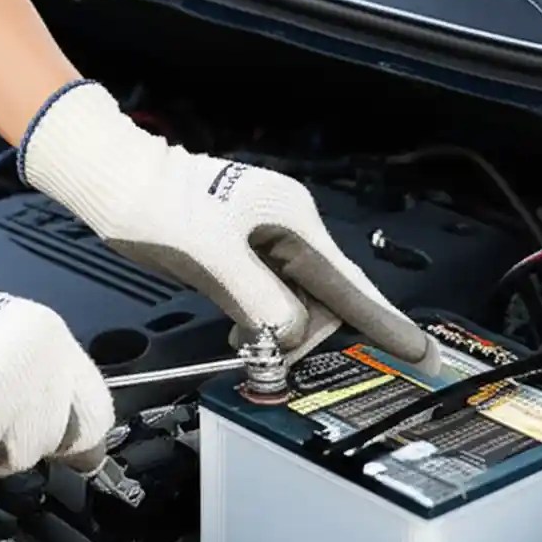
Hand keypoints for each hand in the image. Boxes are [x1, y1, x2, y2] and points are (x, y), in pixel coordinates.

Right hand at [0, 226, 113, 477]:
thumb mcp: (0, 339)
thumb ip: (36, 379)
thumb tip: (65, 432)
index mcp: (49, 337)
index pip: (96, 408)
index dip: (82, 438)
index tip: (76, 455)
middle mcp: (39, 359)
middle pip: (55, 440)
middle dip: (22, 445)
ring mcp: (8, 387)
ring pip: (17, 457)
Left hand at [21, 81, 439, 371]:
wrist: (117, 183)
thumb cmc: (160, 208)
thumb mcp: (214, 258)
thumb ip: (259, 300)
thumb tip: (291, 333)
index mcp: (294, 221)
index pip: (352, 284)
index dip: (388, 324)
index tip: (423, 356)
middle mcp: (289, 229)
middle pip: (326, 298)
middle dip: (310, 334)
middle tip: (276, 358)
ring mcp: (265, 240)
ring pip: (295, 301)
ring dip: (279, 329)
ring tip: (248, 343)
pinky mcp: (241, 252)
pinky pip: (268, 297)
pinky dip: (260, 320)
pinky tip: (239, 331)